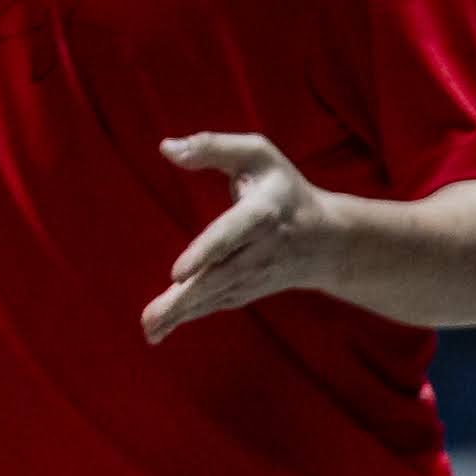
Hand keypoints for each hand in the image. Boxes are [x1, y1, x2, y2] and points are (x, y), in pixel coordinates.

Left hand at [142, 132, 344, 340]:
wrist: (326, 239)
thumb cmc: (283, 188)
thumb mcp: (256, 154)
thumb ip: (212, 146)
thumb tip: (165, 147)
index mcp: (263, 212)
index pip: (232, 234)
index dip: (206, 253)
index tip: (177, 274)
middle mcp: (261, 250)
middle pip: (219, 277)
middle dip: (185, 298)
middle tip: (151, 318)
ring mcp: (256, 275)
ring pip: (214, 296)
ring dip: (180, 314)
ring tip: (149, 329)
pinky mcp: (248, 290)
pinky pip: (215, 304)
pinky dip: (188, 318)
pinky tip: (160, 328)